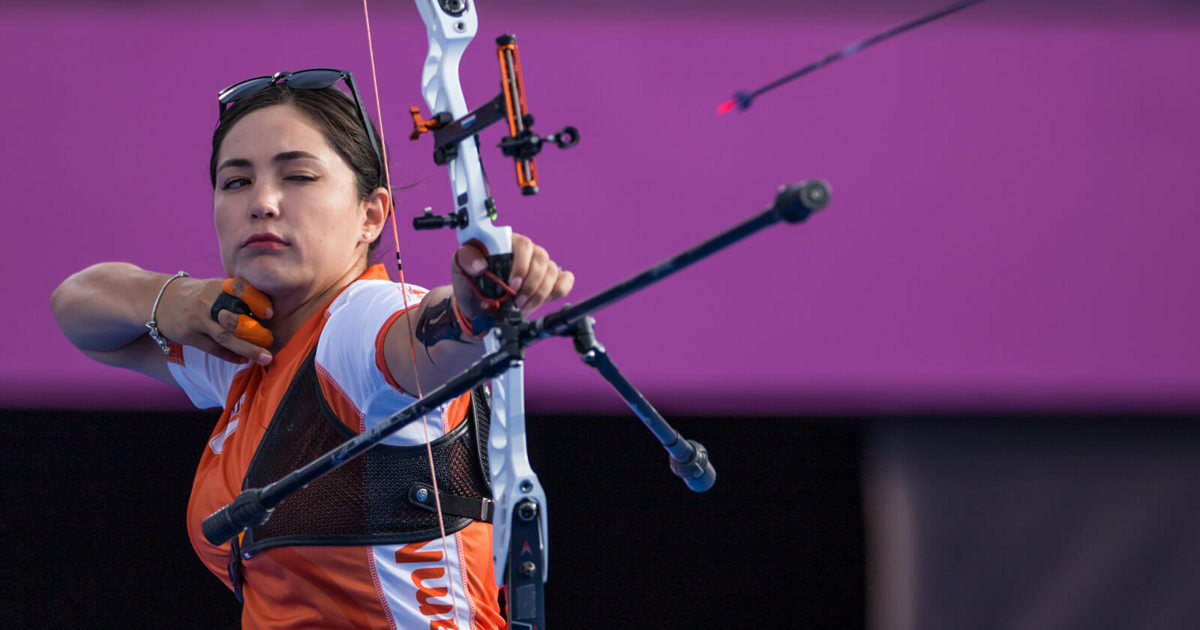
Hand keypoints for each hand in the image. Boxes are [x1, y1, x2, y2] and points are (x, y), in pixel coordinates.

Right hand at [158, 276, 274, 364]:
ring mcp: (197, 320)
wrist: (159, 299)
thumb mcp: (214, 287)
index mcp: (217, 287)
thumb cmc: (197, 295)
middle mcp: (208, 302)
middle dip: (255, 333)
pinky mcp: (188, 335)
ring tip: (265, 358)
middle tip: (272, 342)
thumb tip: (267, 311)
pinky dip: (229, 355)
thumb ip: (236, 296)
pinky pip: (212, 348)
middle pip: (234, 319)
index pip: (239, 290)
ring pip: (225, 337)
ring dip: (247, 349)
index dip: (256, 301)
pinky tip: (243, 360)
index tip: (271, 314)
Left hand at [451, 233, 573, 328]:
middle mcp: (526, 252)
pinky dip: (559, 289)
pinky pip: (565, 280)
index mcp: (507, 243)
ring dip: (540, 292)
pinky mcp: (549, 281)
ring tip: (523, 305)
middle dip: (531, 283)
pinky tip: (546, 298)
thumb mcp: (460, 266)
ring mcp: (539, 266)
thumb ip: (467, 257)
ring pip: (552, 271)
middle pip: (541, 258)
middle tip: (517, 300)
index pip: (524, 244)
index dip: (521, 265)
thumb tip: (481, 265)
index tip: (511, 285)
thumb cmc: (470, 281)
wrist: (477, 306)